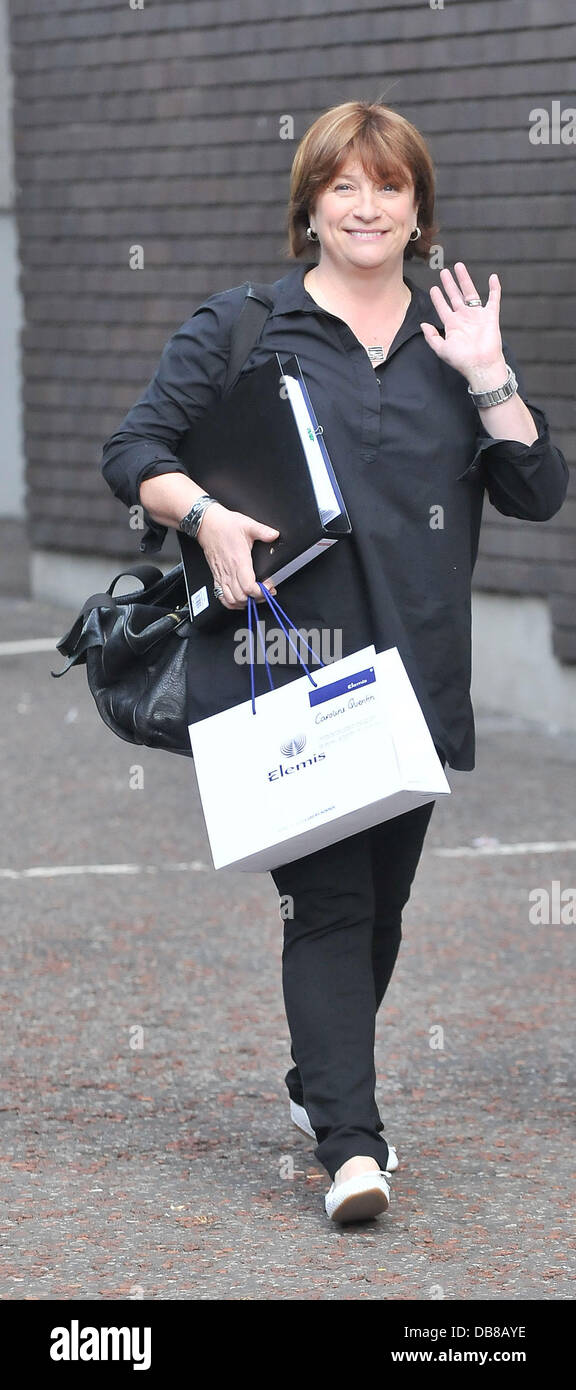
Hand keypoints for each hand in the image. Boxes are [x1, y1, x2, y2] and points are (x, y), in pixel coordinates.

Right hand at [196, 502, 278, 608]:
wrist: (206, 524)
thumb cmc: (224, 525)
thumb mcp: (248, 524)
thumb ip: (263, 531)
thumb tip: (275, 534)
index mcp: (238, 561)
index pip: (249, 587)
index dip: (261, 592)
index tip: (270, 587)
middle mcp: (229, 571)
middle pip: (242, 597)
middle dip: (257, 599)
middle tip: (266, 592)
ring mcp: (221, 575)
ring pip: (231, 600)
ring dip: (245, 603)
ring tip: (255, 597)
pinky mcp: (216, 576)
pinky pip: (221, 597)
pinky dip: (232, 603)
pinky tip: (240, 599)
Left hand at [419, 262, 505, 385]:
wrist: (480, 365)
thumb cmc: (462, 360)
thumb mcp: (442, 349)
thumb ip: (431, 337)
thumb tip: (423, 325)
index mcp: (453, 325)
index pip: (443, 307)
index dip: (438, 298)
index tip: (433, 288)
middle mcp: (464, 318)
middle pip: (455, 296)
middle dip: (449, 284)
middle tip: (443, 272)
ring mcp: (478, 316)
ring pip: (471, 293)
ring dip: (465, 280)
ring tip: (459, 266)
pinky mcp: (491, 316)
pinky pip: (493, 299)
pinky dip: (494, 288)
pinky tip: (493, 277)